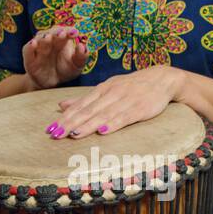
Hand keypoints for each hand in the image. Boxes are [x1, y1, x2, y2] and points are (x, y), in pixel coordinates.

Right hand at [23, 26, 88, 88]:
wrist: (52, 84)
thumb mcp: (76, 66)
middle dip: (57, 32)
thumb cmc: (65, 70)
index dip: (69, 31)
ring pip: (40, 38)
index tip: (75, 33)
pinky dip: (30, 46)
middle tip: (63, 33)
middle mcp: (50, 41)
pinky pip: (27, 49)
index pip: (65, 31)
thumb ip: (81, 57)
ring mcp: (39, 48)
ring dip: (44, 37)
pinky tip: (33, 43)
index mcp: (62, 40)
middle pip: (52, 32)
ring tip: (49, 38)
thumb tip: (83, 46)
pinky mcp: (29, 57)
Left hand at [46, 65, 181, 138]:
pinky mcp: (139, 109)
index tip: (50, 129)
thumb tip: (61, 105)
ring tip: (73, 135)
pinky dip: (112, 124)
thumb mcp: (107, 88)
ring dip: (87, 125)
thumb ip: (85, 98)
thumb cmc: (132, 87)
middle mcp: (111, 94)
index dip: (64, 117)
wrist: (162, 79)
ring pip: (103, 115)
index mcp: (102, 89)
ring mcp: (125, 100)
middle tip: (55, 134)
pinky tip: (102, 131)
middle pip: (87, 111)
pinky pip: (124, 117)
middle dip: (70, 123)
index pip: (79, 106)